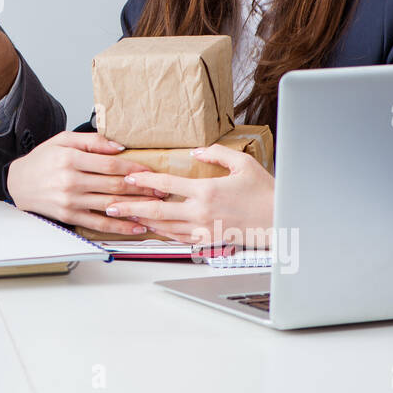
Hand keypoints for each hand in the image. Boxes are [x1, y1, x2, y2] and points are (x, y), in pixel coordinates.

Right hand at [5, 131, 161, 234]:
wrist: (19, 183)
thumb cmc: (42, 160)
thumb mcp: (62, 140)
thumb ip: (91, 141)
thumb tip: (119, 146)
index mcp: (70, 159)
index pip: (110, 164)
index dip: (134, 168)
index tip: (150, 170)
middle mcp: (70, 181)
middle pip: (114, 185)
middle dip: (142, 188)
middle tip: (161, 189)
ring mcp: (70, 201)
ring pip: (110, 204)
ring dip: (136, 207)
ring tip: (156, 207)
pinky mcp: (69, 216)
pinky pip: (99, 223)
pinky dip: (120, 226)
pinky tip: (136, 226)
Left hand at [104, 144, 274, 247]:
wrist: (281, 221)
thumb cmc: (266, 192)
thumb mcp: (243, 164)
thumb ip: (217, 153)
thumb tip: (195, 151)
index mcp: (206, 190)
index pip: (166, 184)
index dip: (144, 180)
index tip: (128, 178)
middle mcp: (200, 212)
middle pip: (157, 210)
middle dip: (131, 207)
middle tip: (111, 206)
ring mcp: (204, 229)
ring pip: (165, 227)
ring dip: (143, 221)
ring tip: (125, 217)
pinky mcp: (209, 240)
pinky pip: (180, 238)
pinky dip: (163, 233)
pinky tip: (153, 229)